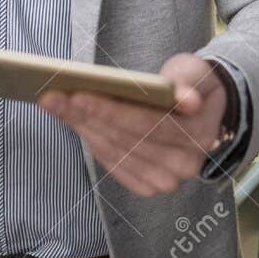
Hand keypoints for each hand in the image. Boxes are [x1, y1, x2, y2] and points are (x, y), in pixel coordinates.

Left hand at [38, 53, 227, 195]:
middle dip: (86, 117)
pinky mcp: (148, 186)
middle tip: (52, 97)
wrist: (206, 113)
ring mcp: (165, 180)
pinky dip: (91, 141)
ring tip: (54, 105)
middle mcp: (183, 164)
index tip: (79, 94)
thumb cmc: (195, 85)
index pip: (149, 124)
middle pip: (125, 140)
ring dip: (82, 128)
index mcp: (198, 133)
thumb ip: (189, 82)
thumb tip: (187, 100)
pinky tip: (72, 121)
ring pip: (114, 153)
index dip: (112, 111)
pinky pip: (113, 164)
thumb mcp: (196, 72)